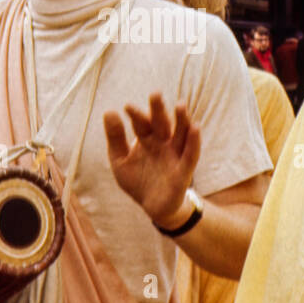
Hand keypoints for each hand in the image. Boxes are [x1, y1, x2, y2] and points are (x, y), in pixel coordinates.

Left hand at [103, 93, 201, 227]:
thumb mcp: (120, 160)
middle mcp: (163, 143)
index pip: (142, 123)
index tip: (127, 107)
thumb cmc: (138, 181)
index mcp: (147, 139)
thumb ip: (115, 138)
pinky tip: (195, 127)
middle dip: (159, 110)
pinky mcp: (184, 170)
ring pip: (180, 134)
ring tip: (180, 105)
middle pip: (162, 123)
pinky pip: (191, 154)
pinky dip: (194, 141)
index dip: (136, 115)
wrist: (153, 207)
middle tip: (155, 94)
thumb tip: (108, 111)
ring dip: (182, 120)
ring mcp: (175, 155)